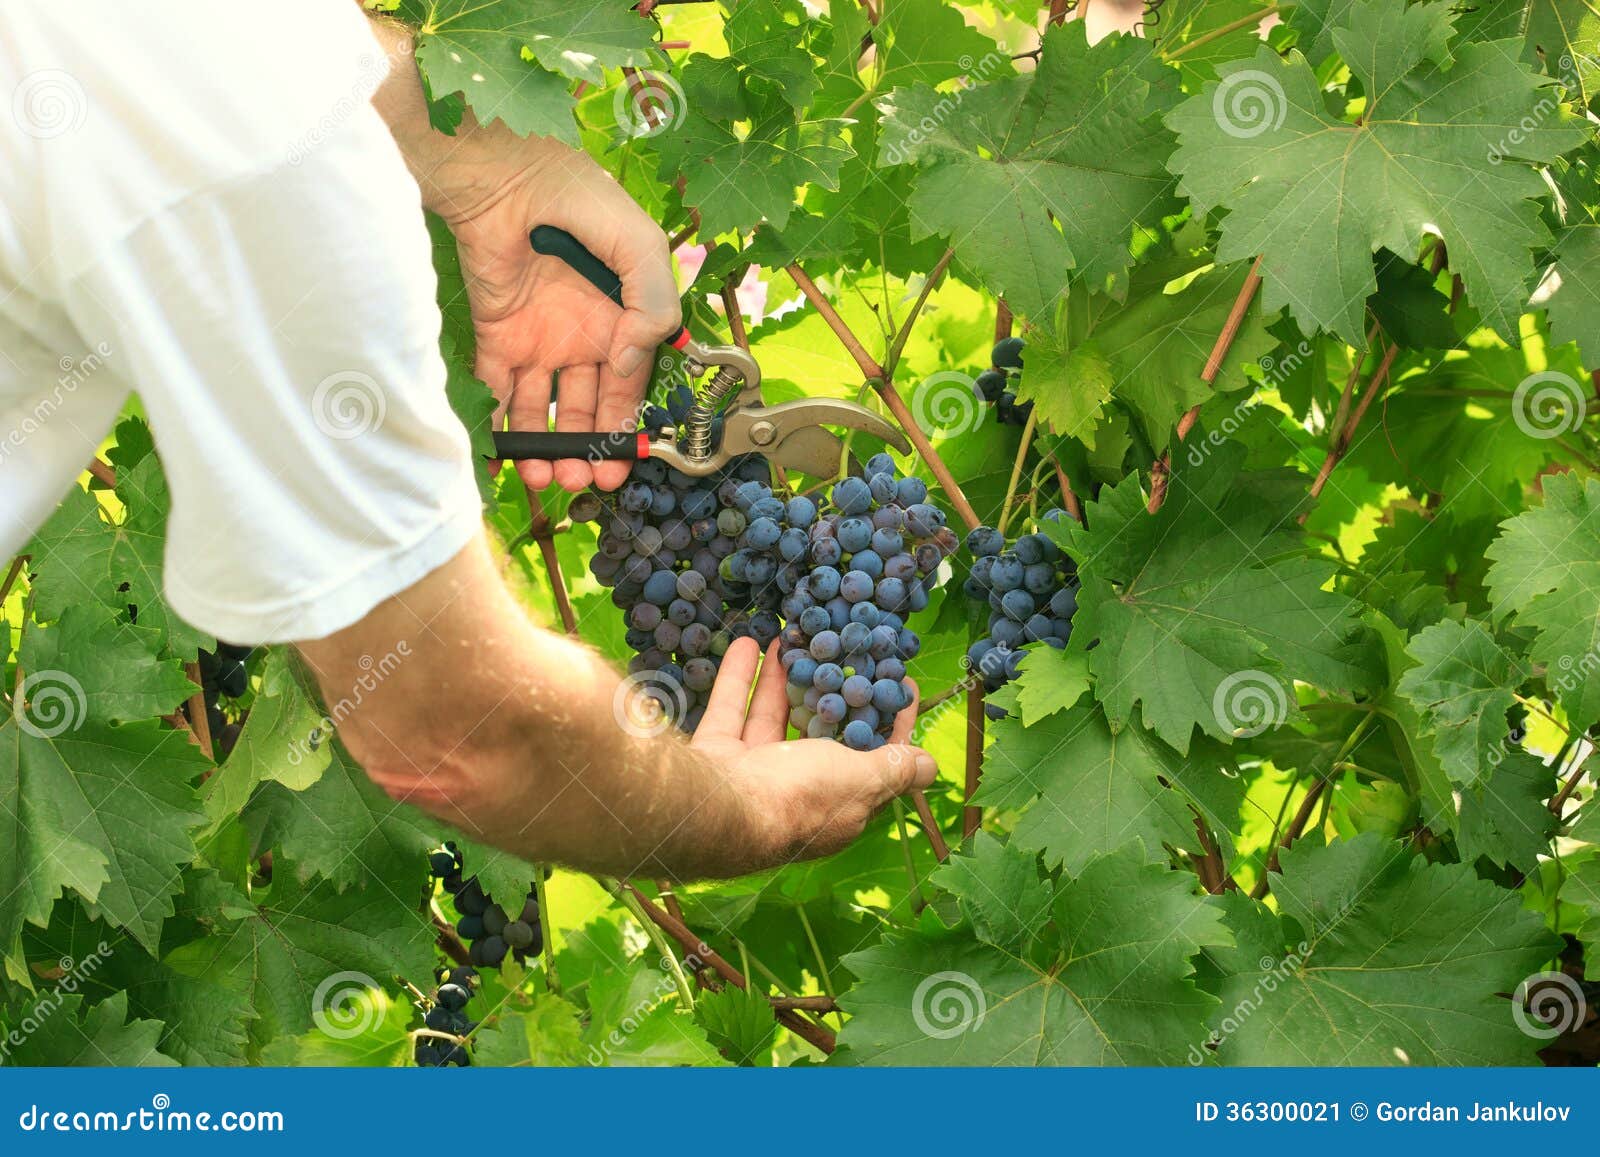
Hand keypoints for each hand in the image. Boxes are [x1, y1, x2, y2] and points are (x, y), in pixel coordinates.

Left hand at [433, 134, 680, 491]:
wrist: (499, 174)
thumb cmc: (577, 197)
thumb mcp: (639, 243)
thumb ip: (655, 300)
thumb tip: (633, 359)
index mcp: (622, 319)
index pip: (630, 386)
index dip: (628, 426)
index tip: (624, 462)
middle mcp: (583, 337)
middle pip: (589, 409)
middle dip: (590, 449)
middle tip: (587, 480)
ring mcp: (539, 340)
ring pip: (547, 411)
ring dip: (548, 448)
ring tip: (549, 476)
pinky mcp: (496, 339)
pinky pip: (499, 393)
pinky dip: (502, 426)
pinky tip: (509, 452)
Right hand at [691, 638, 937, 865]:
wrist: (717, 811)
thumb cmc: (800, 794)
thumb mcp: (862, 779)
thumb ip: (893, 768)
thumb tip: (931, 766)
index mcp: (838, 803)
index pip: (874, 757)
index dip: (888, 719)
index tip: (897, 680)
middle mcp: (797, 791)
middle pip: (820, 734)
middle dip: (831, 691)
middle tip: (843, 651)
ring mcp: (754, 774)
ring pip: (774, 719)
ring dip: (785, 679)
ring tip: (795, 640)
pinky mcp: (719, 756)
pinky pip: (733, 710)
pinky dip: (741, 678)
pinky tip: (751, 643)